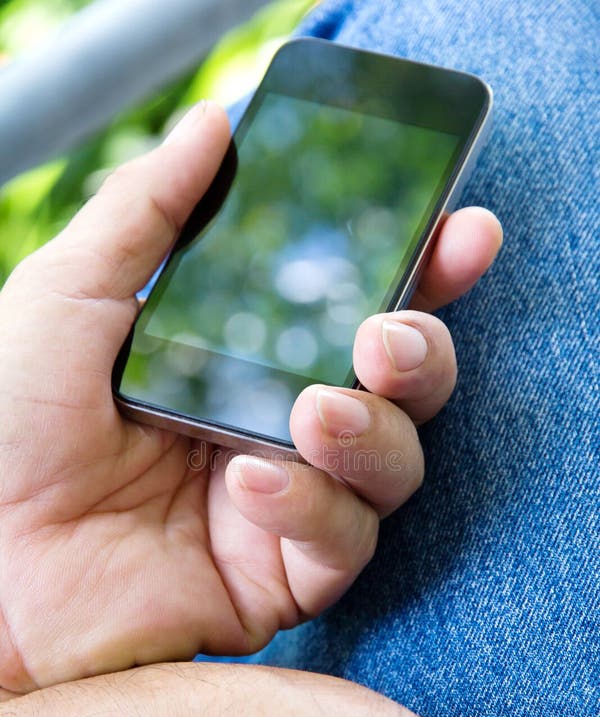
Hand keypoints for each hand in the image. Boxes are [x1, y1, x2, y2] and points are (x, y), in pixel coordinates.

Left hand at [0, 101, 502, 692]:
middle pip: (403, 389)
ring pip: (395, 466)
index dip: (423, 271)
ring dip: (373, 432)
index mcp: (249, 356)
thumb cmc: (9, 424)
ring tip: (318, 411)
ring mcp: (289, 505)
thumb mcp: (69, 294)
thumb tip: (217, 125)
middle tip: (387, 335)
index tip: (461, 234)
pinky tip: (249, 482)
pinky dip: (308, 506)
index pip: (361, 307)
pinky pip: (341, 543)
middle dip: (420, 354)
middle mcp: (283, 427)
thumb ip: (149, 211)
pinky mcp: (283, 578)